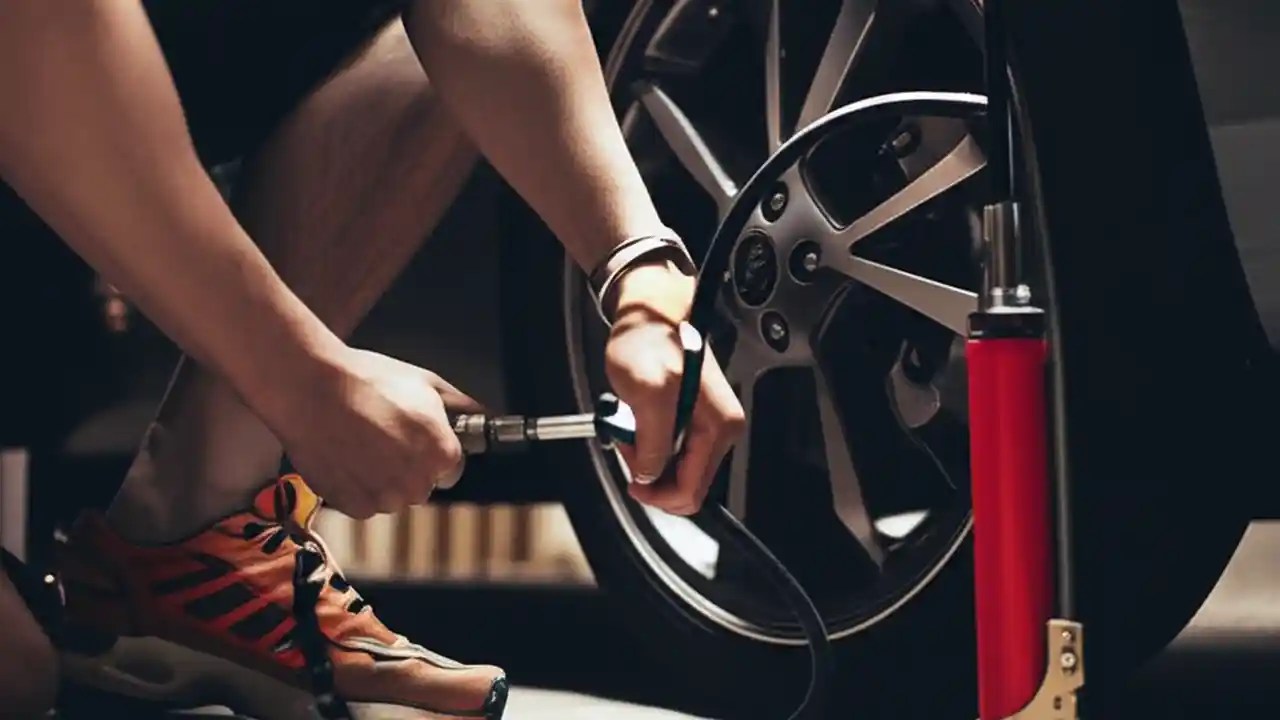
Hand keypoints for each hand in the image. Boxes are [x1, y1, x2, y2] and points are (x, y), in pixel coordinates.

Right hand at [268, 347, 483, 518]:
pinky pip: (363, 504)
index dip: (433, 450)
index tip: (415, 437)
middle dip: (407, 465)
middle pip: (421, 485)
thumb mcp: (425, 383)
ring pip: (392, 497)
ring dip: (381, 478)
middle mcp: (416, 483)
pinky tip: (346, 456)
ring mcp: (383, 498)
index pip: (452, 469)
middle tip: (383, 435)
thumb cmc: (365, 381)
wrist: (310, 387)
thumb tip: (488, 416)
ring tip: (360, 443)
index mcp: (441, 454)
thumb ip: (462, 406)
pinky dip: (355, 487)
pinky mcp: (351, 505)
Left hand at [604, 263, 745, 514]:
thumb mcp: (648, 395)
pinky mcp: (692, 419)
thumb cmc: (649, 342)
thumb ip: (652, 443)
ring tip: (629, 426)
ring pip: (675, 468)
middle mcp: (720, 429)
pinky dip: (647, 443)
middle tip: (627, 443)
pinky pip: (670, 449)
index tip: (632, 481)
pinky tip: (636, 423)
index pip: (692, 490)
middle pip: (686, 483)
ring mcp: (706, 425)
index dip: (658, 494)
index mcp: (719, 426)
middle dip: (650, 472)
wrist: (648, 314)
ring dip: (646, 456)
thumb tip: (649, 476)